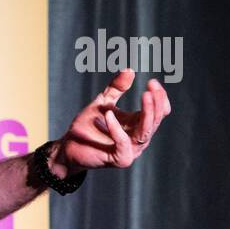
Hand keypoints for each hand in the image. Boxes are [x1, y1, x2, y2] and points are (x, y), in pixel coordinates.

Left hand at [53, 69, 170, 175]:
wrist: (69, 147)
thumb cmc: (87, 126)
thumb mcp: (103, 102)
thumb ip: (116, 88)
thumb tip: (130, 70)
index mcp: (138, 125)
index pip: (160, 112)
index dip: (160, 97)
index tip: (152, 81)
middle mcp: (139, 139)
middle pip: (156, 120)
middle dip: (156, 102)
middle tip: (151, 87)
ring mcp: (131, 150)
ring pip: (145, 132)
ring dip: (147, 113)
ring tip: (145, 95)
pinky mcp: (120, 158)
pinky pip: (123, 142)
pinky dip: (116, 128)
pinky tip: (108, 114)